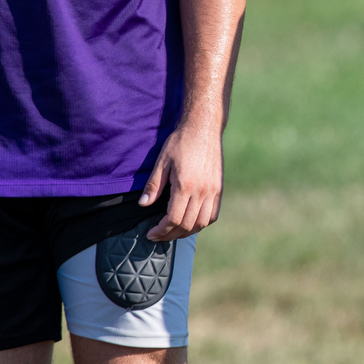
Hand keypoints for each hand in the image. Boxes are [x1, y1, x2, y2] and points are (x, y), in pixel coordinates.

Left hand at [138, 120, 223, 241]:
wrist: (203, 128)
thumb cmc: (180, 142)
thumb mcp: (162, 161)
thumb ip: (154, 185)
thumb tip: (143, 204)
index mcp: (185, 185)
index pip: (173, 219)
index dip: (161, 230)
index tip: (151, 233)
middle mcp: (202, 192)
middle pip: (187, 225)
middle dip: (171, 234)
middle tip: (159, 235)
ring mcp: (213, 191)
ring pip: (201, 224)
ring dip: (186, 232)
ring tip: (173, 231)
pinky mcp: (219, 189)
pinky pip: (212, 215)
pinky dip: (201, 223)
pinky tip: (190, 222)